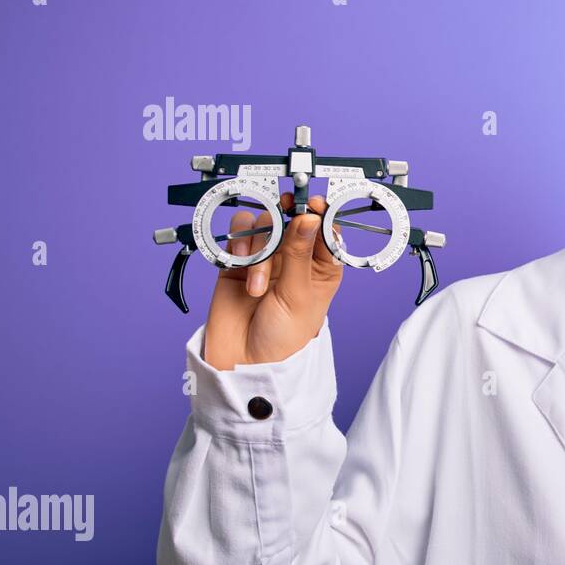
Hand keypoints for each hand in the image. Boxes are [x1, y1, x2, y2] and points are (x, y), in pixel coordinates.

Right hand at [202, 192, 344, 370]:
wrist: (245, 361)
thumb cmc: (283, 337)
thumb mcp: (298, 295)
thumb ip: (299, 254)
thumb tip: (308, 217)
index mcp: (322, 267)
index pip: (325, 228)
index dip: (321, 212)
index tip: (314, 203)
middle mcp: (295, 258)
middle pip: (292, 218)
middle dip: (287, 217)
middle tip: (285, 209)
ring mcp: (266, 257)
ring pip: (265, 224)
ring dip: (260, 248)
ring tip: (257, 285)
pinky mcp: (239, 259)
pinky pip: (240, 234)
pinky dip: (240, 246)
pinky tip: (240, 270)